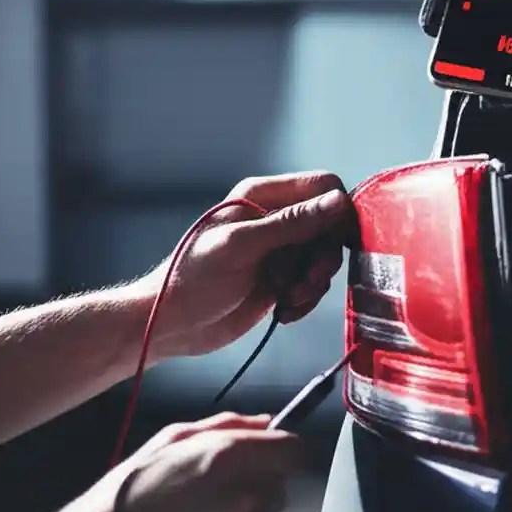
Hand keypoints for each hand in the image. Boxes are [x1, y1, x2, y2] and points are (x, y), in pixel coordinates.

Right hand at [17, 413, 301, 511]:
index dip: (284, 450)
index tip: (272, 455)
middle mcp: (248, 494)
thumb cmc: (136, 486)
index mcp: (233, 455)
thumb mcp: (176, 438)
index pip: (296, 450)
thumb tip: (267, 420)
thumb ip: (230, 424)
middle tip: (217, 487)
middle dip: (257, 483)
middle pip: (279, 484)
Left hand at [128, 171, 354, 357]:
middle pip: (330, 226)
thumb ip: (291, 223)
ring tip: (289, 298)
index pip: (323, 187)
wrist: (172, 325)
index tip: (333, 243)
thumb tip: (338, 202)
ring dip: (314, 282)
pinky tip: (283, 310)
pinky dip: (305, 300)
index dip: (337, 213)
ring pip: (324, 258)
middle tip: (307, 279)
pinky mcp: (281, 280)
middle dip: (324, 256)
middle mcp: (274, 218)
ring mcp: (279, 251)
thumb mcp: (242, 246)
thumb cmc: (193, 278)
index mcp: (262, 196)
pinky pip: (312, 284)